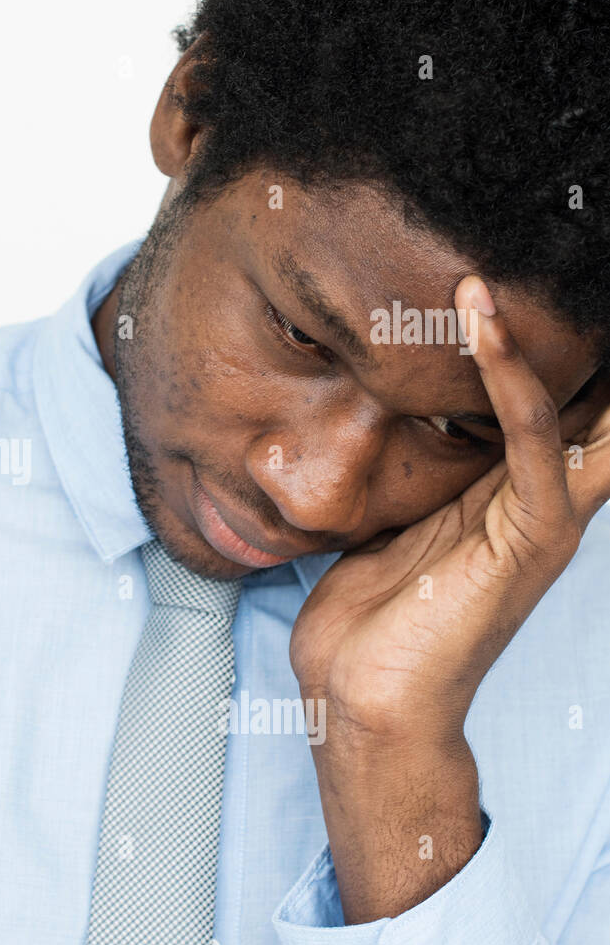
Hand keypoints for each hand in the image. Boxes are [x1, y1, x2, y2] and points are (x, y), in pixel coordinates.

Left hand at [288, 275, 609, 919]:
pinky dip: (510, 376)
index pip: (541, 398)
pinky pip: (533, 439)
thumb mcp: (384, 522)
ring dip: (533, 333)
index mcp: (503, 492)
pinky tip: (481, 322)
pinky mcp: (528, 535)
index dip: (526, 339)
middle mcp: (537, 496)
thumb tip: (365, 412)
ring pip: (572, 403)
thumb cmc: (367, 620)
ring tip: (494, 264)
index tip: (495, 268)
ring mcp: (541, 516)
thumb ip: (402, 469)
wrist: (362, 699)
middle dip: (576, 334)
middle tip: (566, 245)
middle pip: (582, 396)